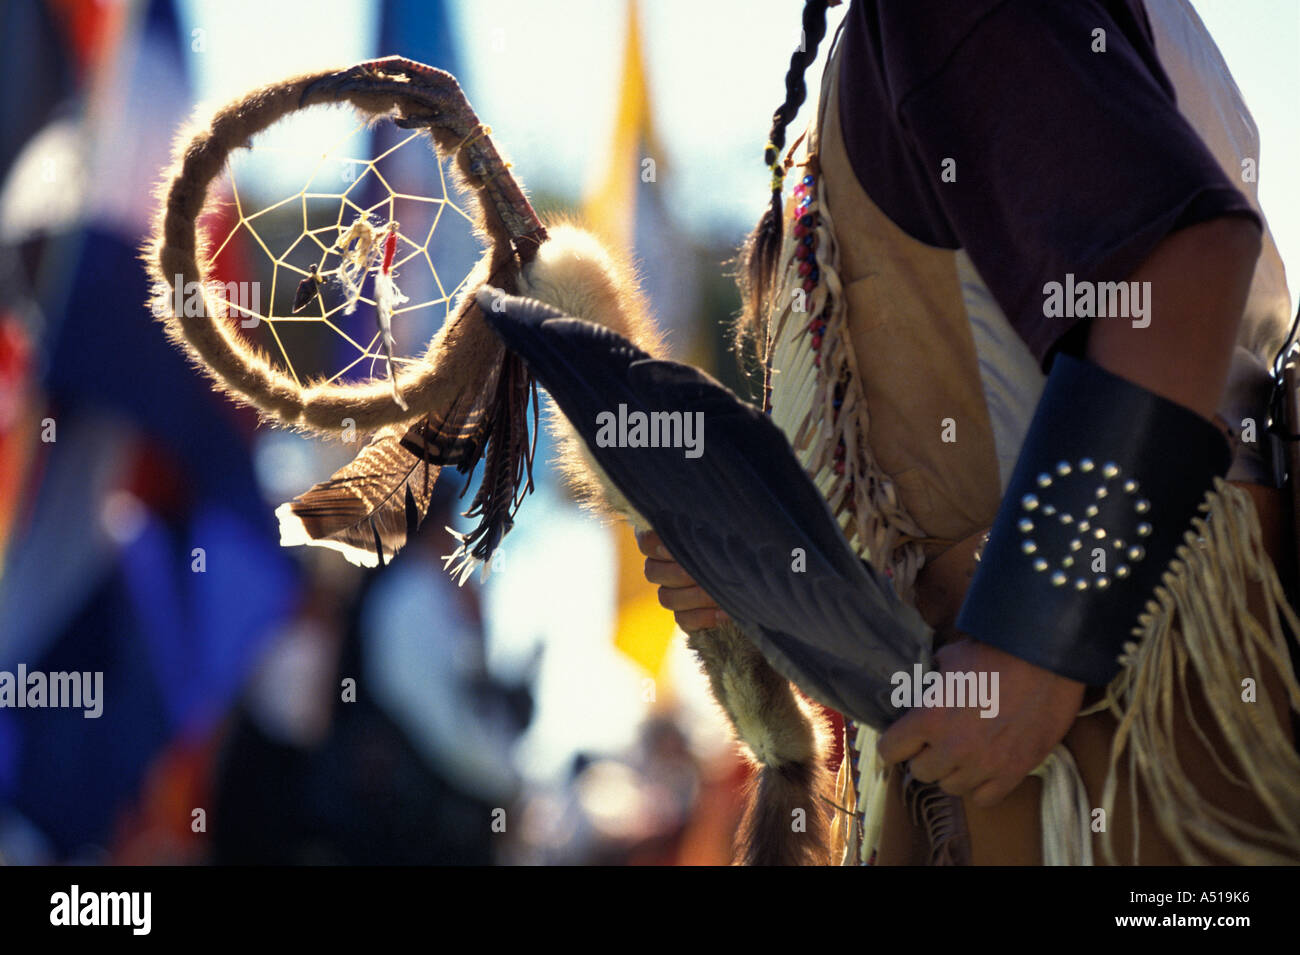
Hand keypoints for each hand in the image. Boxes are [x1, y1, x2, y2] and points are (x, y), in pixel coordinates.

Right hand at [634, 528, 727, 631]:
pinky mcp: (685, 616)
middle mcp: (662, 566)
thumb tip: (699, 531)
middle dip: (680, 572)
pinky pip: (683, 620)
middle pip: (652, 572)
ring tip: (721, 592)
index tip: (674, 545)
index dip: (656, 544)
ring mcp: (671, 593)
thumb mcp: (722, 529)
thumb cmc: (736, 539)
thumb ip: (706, 529)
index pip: (646, 541)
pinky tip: (724, 613)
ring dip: (696, 595)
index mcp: (665, 539)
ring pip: (666, 598)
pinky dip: (704, 617)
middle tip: (705, 569)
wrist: (755, 570)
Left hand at [877, 637, 1084, 807]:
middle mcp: (952, 747)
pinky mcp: (1013, 773)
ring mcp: (983, 764)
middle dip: (925, 756)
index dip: (894, 744)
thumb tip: (919, 683)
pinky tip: (985, 768)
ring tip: (963, 753)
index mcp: (929, 718)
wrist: (1045, 661)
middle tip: (936, 742)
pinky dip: (981, 786)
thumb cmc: (996, 653)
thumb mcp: (950, 658)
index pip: (889, 750)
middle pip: (920, 772)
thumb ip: (929, 679)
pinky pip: (984, 798)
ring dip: (952, 772)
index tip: (901, 740)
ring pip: (950, 787)